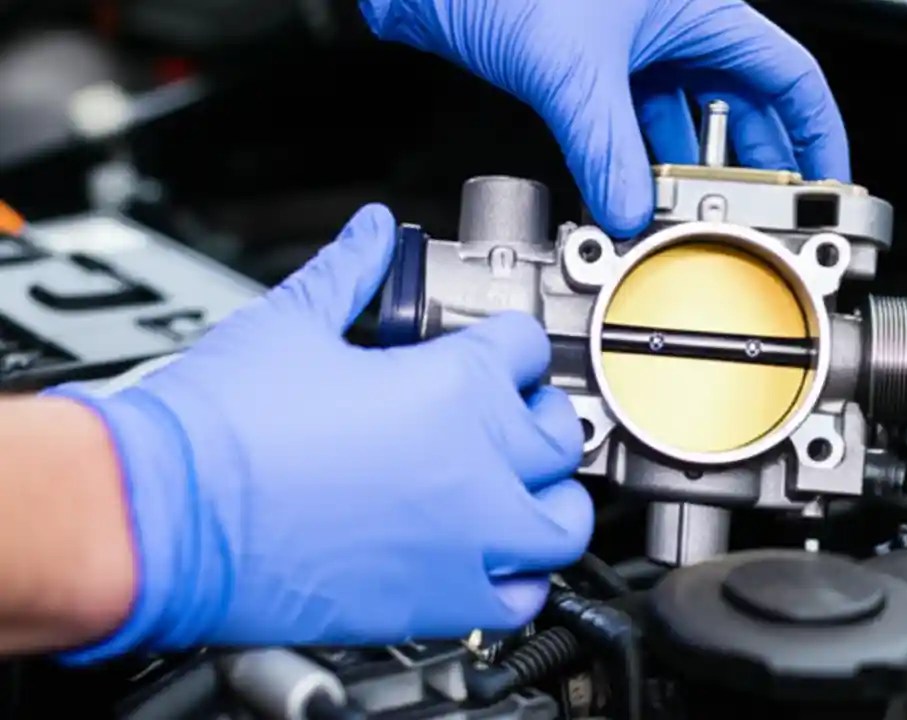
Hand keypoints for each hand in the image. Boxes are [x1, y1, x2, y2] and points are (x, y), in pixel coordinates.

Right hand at [47, 204, 591, 662]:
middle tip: (497, 415)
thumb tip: (373, 233)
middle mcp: (477, 463)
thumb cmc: (215, 427)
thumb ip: (351, 270)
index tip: (489, 353)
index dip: (506, 341)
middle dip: (536, 414)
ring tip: (515, 488)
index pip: (527, 344)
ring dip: (550, 498)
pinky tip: (494, 558)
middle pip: (558, 429)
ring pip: (563, 518)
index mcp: (452, 384)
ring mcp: (467, 539)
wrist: (159, 516)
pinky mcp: (439, 601)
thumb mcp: (291, 321)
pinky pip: (523, 596)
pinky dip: (523, 577)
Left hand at [359, 0, 849, 237]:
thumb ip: (605, 149)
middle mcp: (674, 24)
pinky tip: (629, 198)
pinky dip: (631, 163)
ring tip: (687, 223)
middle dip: (747, 171)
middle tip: (757, 226)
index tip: (830, 188)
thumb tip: (627, 214)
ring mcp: (631, 46)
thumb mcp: (569, 66)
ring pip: (678, 123)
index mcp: (699, 7)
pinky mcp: (587, 66)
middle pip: (738, 109)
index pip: (788, 79)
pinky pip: (628, 125)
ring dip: (680, 175)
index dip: (817, 138)